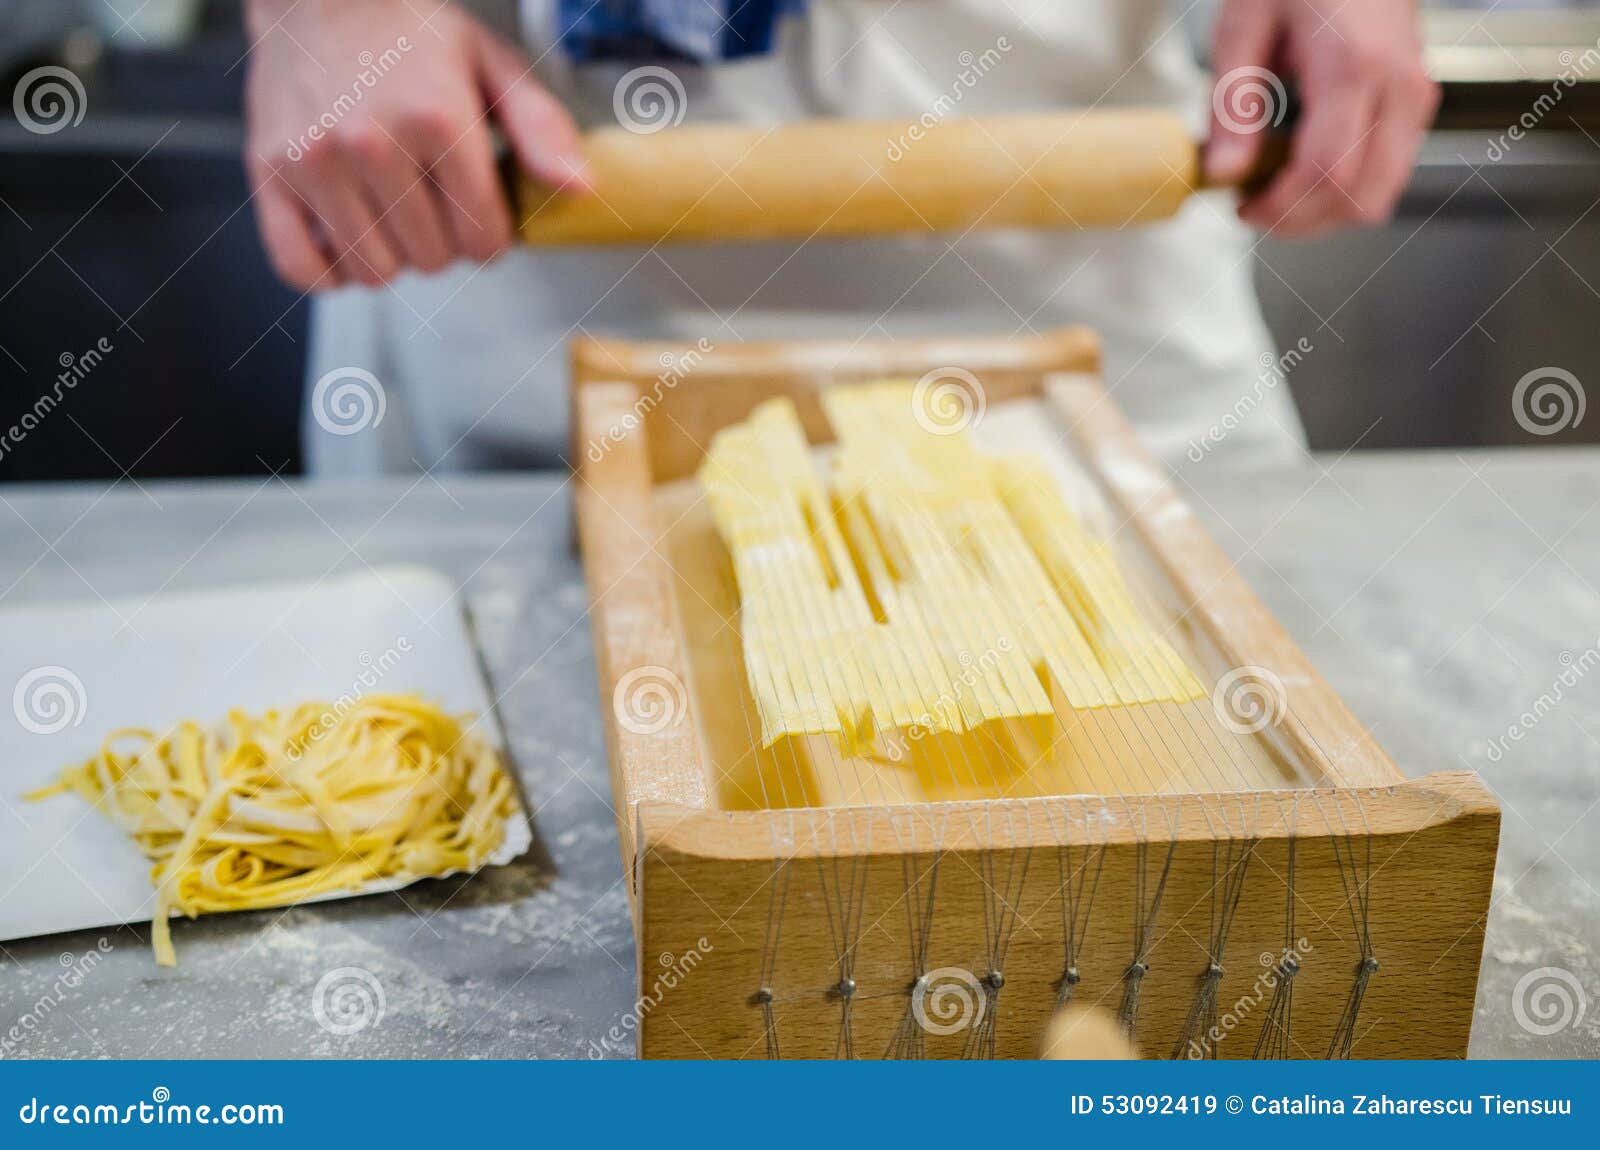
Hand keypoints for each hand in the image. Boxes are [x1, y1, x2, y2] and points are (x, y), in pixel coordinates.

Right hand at [243, 0, 587, 289]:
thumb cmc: (411, 35)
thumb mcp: (493, 65)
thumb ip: (542, 128)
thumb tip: (578, 189)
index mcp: (438, 120)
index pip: (484, 239)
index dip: (491, 235)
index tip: (480, 210)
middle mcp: (372, 144)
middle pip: (433, 259)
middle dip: (444, 239)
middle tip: (432, 196)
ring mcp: (314, 161)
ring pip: (374, 271)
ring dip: (392, 255)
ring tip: (391, 207)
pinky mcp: (270, 173)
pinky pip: (301, 267)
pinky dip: (329, 272)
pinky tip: (347, 239)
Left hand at [1205, 0, 1438, 236]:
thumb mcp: (1245, 25)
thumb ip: (1234, 104)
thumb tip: (1222, 174)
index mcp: (1354, 66)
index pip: (1325, 170)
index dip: (1280, 206)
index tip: (1242, 207)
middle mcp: (1398, 87)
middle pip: (1358, 198)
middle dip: (1299, 220)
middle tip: (1252, 203)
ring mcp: (1416, 98)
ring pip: (1378, 198)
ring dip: (1322, 213)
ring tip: (1276, 187)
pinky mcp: (1417, 105)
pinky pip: (1385, 176)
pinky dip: (1343, 191)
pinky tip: (1304, 169)